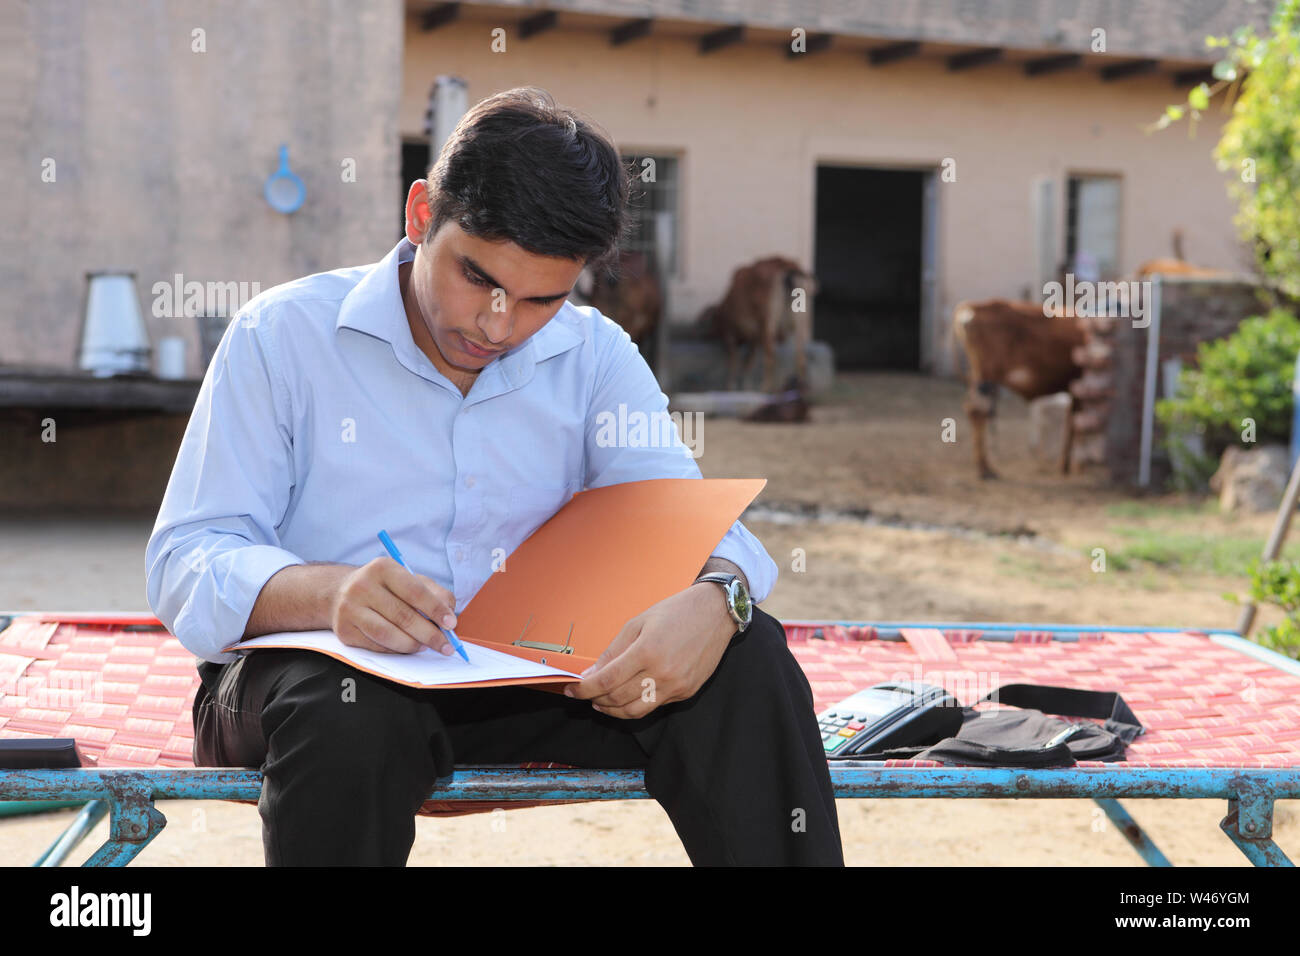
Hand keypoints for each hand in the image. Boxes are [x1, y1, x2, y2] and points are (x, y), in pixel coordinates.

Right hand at [330, 557, 457, 654]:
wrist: (340, 593)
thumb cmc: (384, 587)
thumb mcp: (409, 579)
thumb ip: (434, 593)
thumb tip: (450, 615)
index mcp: (383, 568)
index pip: (414, 591)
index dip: (435, 609)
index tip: (451, 624)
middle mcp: (362, 586)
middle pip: (403, 616)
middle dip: (429, 634)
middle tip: (446, 646)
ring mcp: (350, 609)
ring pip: (388, 634)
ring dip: (412, 645)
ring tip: (426, 646)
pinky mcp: (344, 630)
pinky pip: (376, 646)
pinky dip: (396, 650)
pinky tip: (407, 648)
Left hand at [563, 583, 736, 718]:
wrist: (716, 613)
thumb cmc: (676, 612)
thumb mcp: (637, 623)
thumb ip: (613, 652)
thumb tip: (592, 674)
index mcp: (647, 652)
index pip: (606, 681)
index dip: (584, 689)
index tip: (571, 690)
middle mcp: (663, 673)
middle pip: (618, 699)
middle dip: (595, 699)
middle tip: (585, 694)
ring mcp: (676, 686)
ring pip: (635, 711)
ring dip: (613, 710)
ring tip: (601, 702)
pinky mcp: (686, 692)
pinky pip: (655, 705)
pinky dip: (636, 704)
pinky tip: (627, 695)